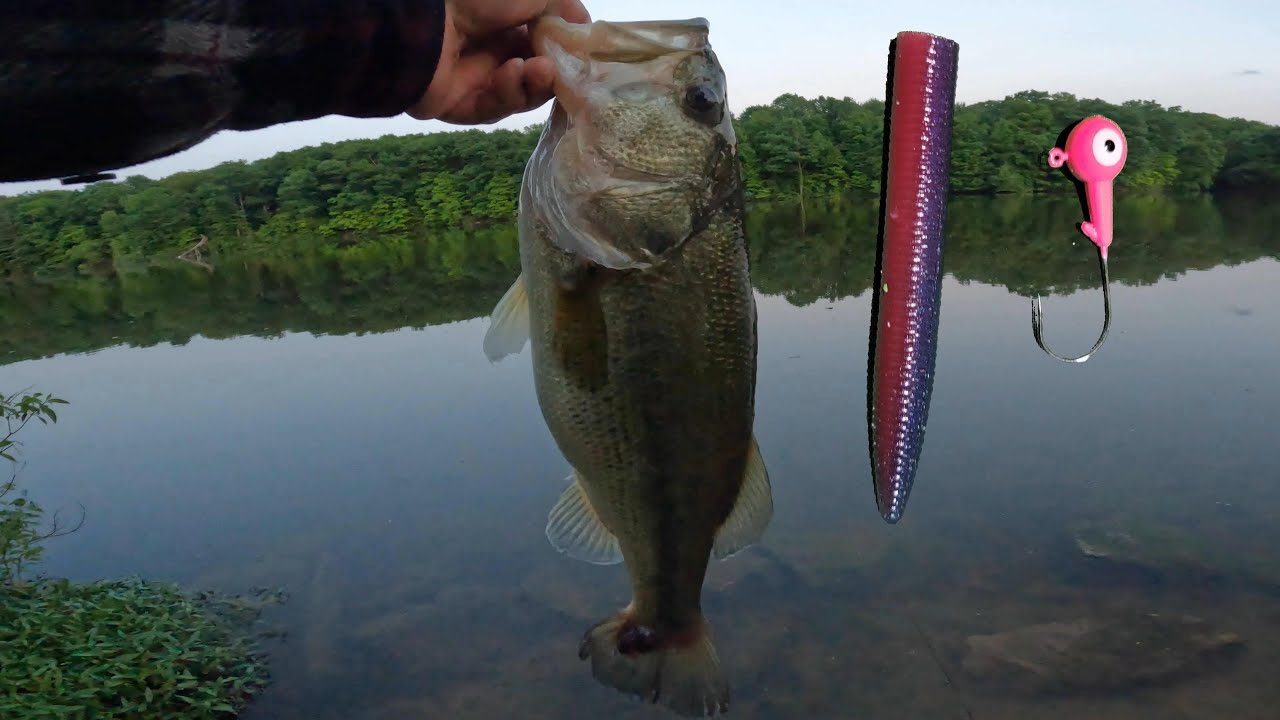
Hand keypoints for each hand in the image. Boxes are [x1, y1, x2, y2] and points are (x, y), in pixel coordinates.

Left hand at [410, 0, 590, 124]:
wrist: (426, 16)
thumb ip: (563, 7)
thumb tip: (584, 28)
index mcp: (505, 19)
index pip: (544, 45)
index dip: (566, 54)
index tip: (584, 60)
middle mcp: (489, 48)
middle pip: (535, 75)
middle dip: (553, 73)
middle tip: (563, 69)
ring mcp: (473, 78)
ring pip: (517, 95)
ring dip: (533, 84)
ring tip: (538, 70)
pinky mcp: (457, 104)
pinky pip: (491, 109)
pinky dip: (507, 93)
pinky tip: (511, 73)